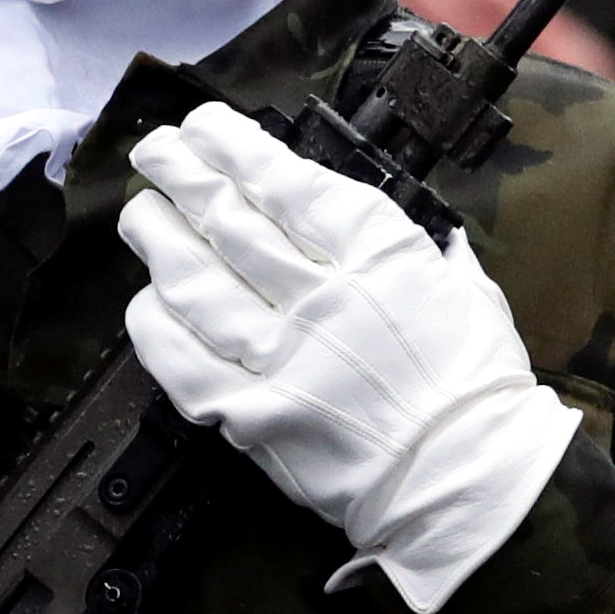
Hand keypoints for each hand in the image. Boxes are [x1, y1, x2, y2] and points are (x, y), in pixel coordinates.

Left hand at [119, 102, 581, 613]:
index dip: (233, 148)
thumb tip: (386, 216)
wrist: (469, 484)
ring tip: (139, 214)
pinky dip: (157, 326)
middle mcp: (324, 300)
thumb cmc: (475, 387)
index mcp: (381, 258)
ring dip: (158, 240)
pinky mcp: (252, 417)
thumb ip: (419, 246)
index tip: (202, 128)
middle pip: (230, 222)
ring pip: (196, 283)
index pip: (287, 185)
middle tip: (152, 153)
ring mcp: (282, 360)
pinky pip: (183, 361)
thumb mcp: (465, 289)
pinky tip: (146, 299)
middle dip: (181, 177)